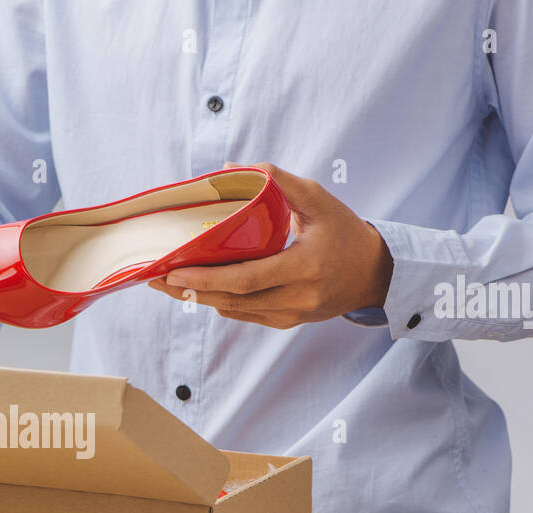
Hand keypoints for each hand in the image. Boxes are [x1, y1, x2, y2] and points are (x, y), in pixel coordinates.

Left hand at [148, 163, 393, 328]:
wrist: (376, 273)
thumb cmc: (345, 231)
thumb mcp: (317, 199)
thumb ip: (277, 181)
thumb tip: (229, 169)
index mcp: (304, 267)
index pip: (245, 279)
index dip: (206, 278)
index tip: (173, 271)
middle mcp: (297, 298)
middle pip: (232, 300)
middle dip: (190, 291)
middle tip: (156, 278)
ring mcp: (291, 315)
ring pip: (235, 310)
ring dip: (200, 297)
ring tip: (168, 283)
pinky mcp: (287, 322)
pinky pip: (245, 313)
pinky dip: (221, 300)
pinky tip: (200, 287)